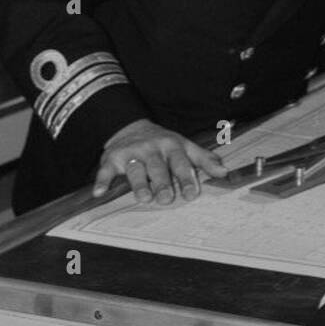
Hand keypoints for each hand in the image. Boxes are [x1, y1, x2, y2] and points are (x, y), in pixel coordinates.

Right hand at [94, 119, 228, 204]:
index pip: (181, 162)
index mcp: (172, 146)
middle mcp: (152, 149)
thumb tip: (225, 172)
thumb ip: (204, 159)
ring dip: (139, 184)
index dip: (187, 178)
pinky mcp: (113, 158)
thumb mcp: (185, 146)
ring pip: (135, 170)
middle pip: (158, 168)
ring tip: (144, 198)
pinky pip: (107, 170)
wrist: (131, 127)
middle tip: (167, 198)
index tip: (192, 193)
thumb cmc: (163, 143)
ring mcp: (132, 154)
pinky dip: (102, 180)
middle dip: (162, 183)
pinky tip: (100, 192)